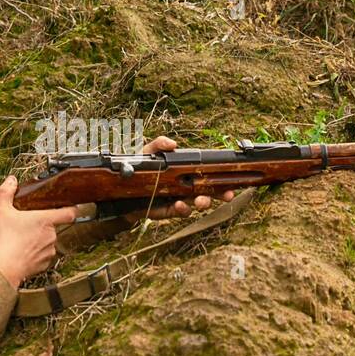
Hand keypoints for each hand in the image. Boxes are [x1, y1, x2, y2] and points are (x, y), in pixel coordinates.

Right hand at [0, 176, 76, 289]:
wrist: (1, 269)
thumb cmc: (3, 240)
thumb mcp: (0, 211)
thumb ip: (6, 193)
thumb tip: (11, 180)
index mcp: (45, 220)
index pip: (69, 213)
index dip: (71, 208)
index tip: (70, 207)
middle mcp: (51, 236)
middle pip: (53, 227)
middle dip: (41, 226)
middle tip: (25, 225)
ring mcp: (48, 252)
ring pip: (47, 242)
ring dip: (37, 240)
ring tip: (19, 240)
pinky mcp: (43, 265)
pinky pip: (42, 257)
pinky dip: (34, 255)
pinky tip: (20, 253)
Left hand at [122, 136, 236, 222]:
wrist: (123, 188)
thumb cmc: (140, 167)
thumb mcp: (148, 153)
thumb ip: (159, 144)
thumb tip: (173, 144)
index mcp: (187, 172)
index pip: (209, 175)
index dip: (222, 179)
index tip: (231, 181)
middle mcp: (188, 186)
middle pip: (211, 191)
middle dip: (222, 194)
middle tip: (228, 194)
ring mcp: (180, 199)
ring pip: (198, 203)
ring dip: (204, 203)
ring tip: (202, 201)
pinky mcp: (170, 210)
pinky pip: (181, 212)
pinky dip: (182, 209)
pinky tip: (179, 205)